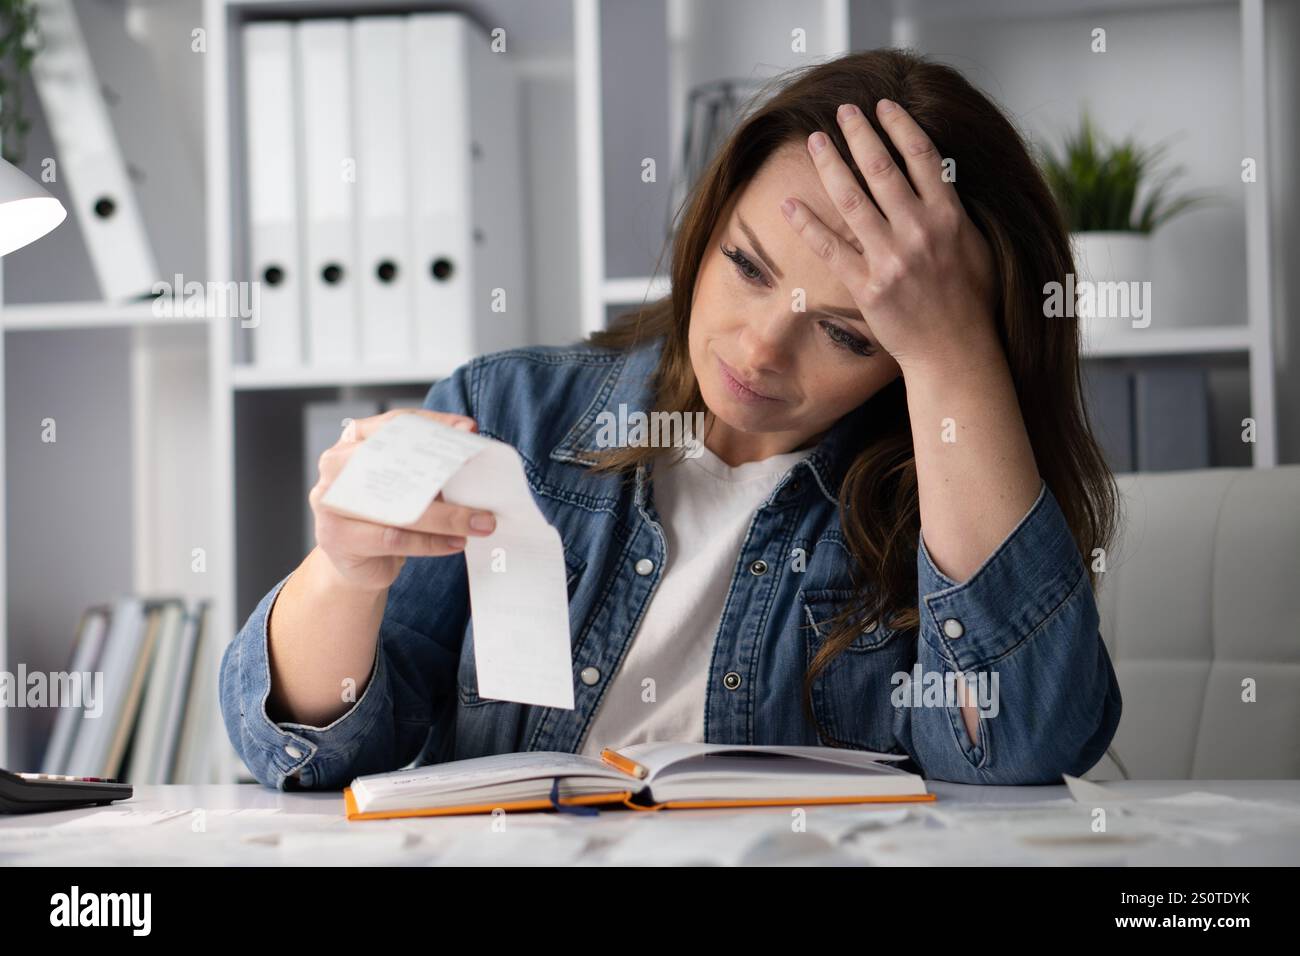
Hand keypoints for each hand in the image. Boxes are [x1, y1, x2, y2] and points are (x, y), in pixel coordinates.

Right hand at [309, 409, 496, 592]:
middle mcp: (336, 466)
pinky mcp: (337, 536)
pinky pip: (393, 537)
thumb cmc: (385, 514)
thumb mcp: (406, 484)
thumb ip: (429, 465)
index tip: (469, 431)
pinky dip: (431, 542)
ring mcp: (330, 501)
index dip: (435, 425)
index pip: (396, 424)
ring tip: (480, 522)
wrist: (356, 562)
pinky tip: (455, 543)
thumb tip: (470, 446)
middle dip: (446, 475)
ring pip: (399, 507)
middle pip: (397, 464)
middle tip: (483, 489)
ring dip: (448, 517)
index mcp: (353, 441)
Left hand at [780, 98, 998, 373]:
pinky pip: (830, 247)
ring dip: (830, 165)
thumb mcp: (977, 246)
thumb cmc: (970, 301)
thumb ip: (955, 211)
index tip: (883, 106)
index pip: (922, 156)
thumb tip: (940, 178)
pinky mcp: (866, 286)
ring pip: (852, 200)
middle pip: (882, 168)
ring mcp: (891, 258)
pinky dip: (807, 224)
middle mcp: (919, 231)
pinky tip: (789, 203)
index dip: (900, 126)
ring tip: (816, 141)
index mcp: (949, 217)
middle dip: (860, 133)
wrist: (955, 351)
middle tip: (843, 111)